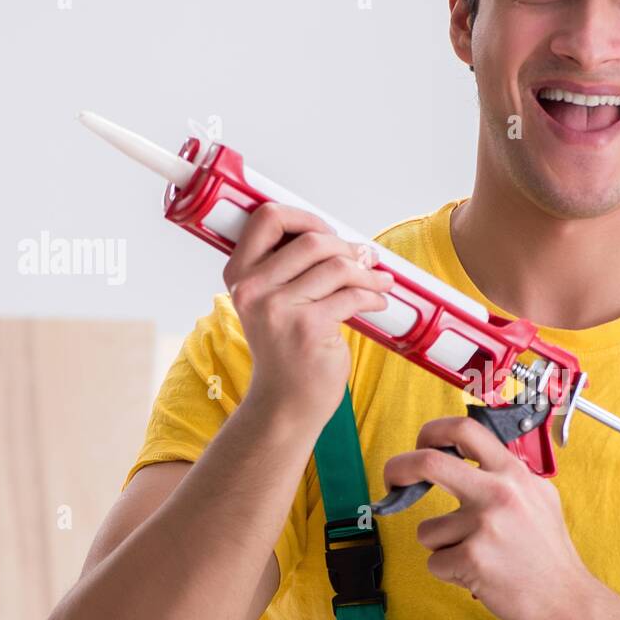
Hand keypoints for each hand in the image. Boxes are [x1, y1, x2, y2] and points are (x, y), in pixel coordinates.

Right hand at [223, 201, 394, 432]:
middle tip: (365, 259)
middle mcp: (253, 288)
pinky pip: (352, 295)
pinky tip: (378, 302)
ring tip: (379, 282)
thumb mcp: (272, 303)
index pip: (267, 218)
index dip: (305, 217)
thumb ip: (289, 269)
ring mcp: (279, 308)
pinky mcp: (308, 327)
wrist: (285, 402)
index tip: (329, 232)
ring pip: (337, 266)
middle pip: (312, 240)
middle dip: (347, 248)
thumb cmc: (285, 350)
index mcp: (240, 274)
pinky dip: (373, 296)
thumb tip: (338, 238)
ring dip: (368, 273)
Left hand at [382, 415, 594, 619]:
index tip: (420, 445)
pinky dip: (451, 572)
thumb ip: (505, 477)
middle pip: (428, 463)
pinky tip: (479, 575)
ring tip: (478, 557)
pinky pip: (435, 562)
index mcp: (513, 474)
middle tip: (392, 481)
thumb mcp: (539, 497)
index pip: (465, 430)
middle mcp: (498, 492)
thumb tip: (466, 459)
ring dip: (443, 547)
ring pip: (428, 530)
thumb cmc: (549, 555)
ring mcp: (484, 525)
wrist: (567, 600)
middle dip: (399, 469)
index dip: (432, 432)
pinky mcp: (472, 558)